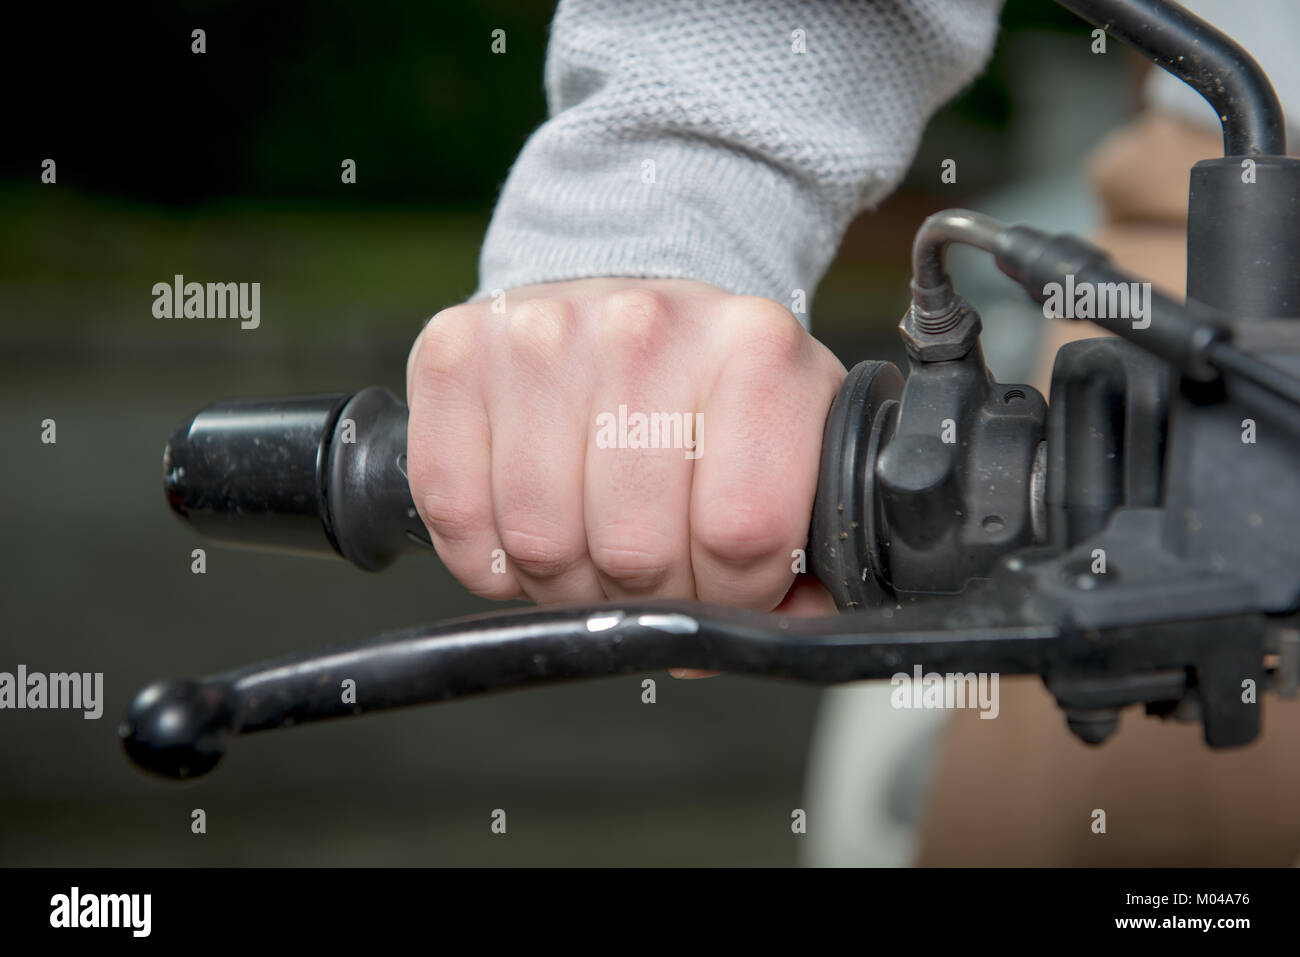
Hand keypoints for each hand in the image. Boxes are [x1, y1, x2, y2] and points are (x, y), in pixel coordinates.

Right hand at [405, 278, 843, 638]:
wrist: (626, 293)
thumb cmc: (710, 385)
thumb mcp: (795, 442)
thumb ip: (809, 546)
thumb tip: (779, 629)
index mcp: (755, 350)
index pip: (741, 535)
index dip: (733, 595)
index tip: (727, 580)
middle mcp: (644, 327)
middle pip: (634, 553)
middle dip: (646, 598)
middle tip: (652, 573)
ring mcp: (540, 335)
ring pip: (540, 545)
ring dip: (566, 584)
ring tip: (591, 549)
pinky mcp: (455, 351)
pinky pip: (454, 512)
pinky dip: (487, 557)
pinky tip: (523, 531)